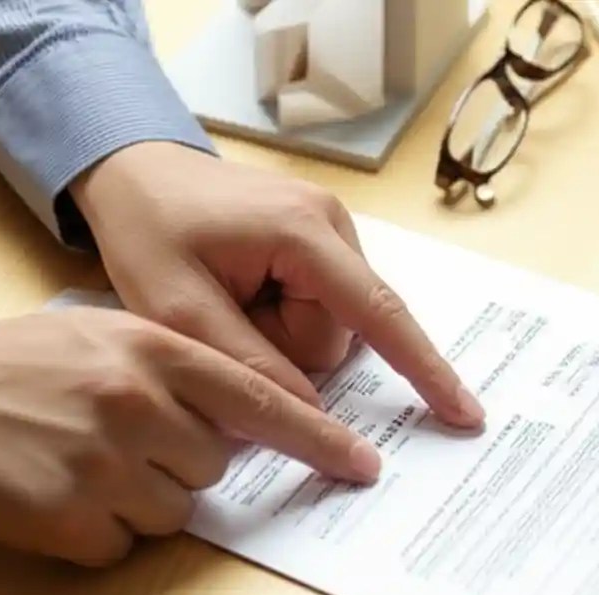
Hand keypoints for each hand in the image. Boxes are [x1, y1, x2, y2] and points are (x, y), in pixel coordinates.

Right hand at [0, 309, 382, 566]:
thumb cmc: (15, 361)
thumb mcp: (104, 336)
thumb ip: (174, 370)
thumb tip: (233, 423)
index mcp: (150, 349)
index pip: (258, 399)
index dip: (317, 438)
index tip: (362, 464)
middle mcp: (134, 402)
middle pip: (215, 465)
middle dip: (181, 464)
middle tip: (122, 442)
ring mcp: (101, 461)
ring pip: (174, 511)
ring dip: (139, 500)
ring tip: (80, 464)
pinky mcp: (66, 517)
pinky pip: (121, 544)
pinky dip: (98, 530)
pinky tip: (55, 493)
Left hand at [69, 142, 485, 428]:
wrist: (134, 172)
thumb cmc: (149, 232)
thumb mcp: (177, 311)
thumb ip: (248, 367)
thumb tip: (314, 418)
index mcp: (303, 232)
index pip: (379, 314)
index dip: (422, 370)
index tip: (464, 413)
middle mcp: (333, 223)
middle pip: (337, 335)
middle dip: (282, 347)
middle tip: (221, 314)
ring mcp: (330, 228)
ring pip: (327, 328)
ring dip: (277, 334)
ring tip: (227, 298)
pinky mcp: (319, 241)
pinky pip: (318, 309)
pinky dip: (280, 317)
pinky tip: (244, 292)